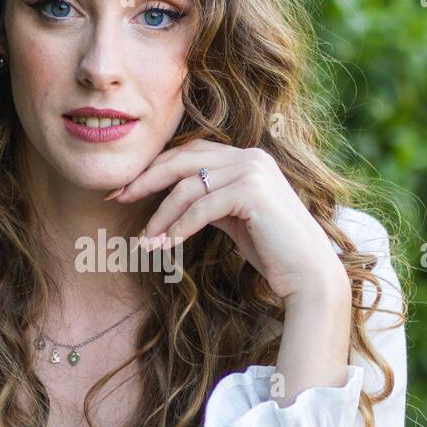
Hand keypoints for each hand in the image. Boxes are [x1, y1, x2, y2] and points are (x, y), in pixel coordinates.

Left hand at [109, 140, 347, 303]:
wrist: (307, 273)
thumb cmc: (272, 250)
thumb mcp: (234, 218)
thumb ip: (210, 201)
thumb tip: (173, 199)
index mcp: (247, 158)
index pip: (191, 153)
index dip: (155, 168)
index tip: (127, 188)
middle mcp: (251, 157)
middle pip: (183, 160)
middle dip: (146, 179)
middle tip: (118, 198)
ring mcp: (253, 171)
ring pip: (188, 187)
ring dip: (161, 216)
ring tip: (144, 242)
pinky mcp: (252, 192)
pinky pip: (201, 208)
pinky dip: (178, 227)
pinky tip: (164, 246)